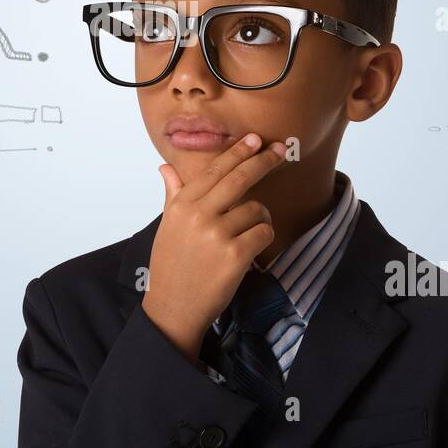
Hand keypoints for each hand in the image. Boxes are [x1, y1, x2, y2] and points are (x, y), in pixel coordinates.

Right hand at [142, 133, 287, 364]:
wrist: (173, 308)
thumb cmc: (171, 266)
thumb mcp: (168, 226)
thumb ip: (173, 195)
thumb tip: (166, 168)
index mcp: (182, 205)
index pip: (215, 170)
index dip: (237, 153)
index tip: (254, 140)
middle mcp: (198, 215)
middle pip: (239, 179)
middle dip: (263, 161)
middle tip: (281, 150)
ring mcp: (216, 234)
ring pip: (256, 210)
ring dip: (259, 220)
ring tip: (245, 236)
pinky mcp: (235, 255)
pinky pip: (264, 233)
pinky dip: (263, 239)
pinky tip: (249, 251)